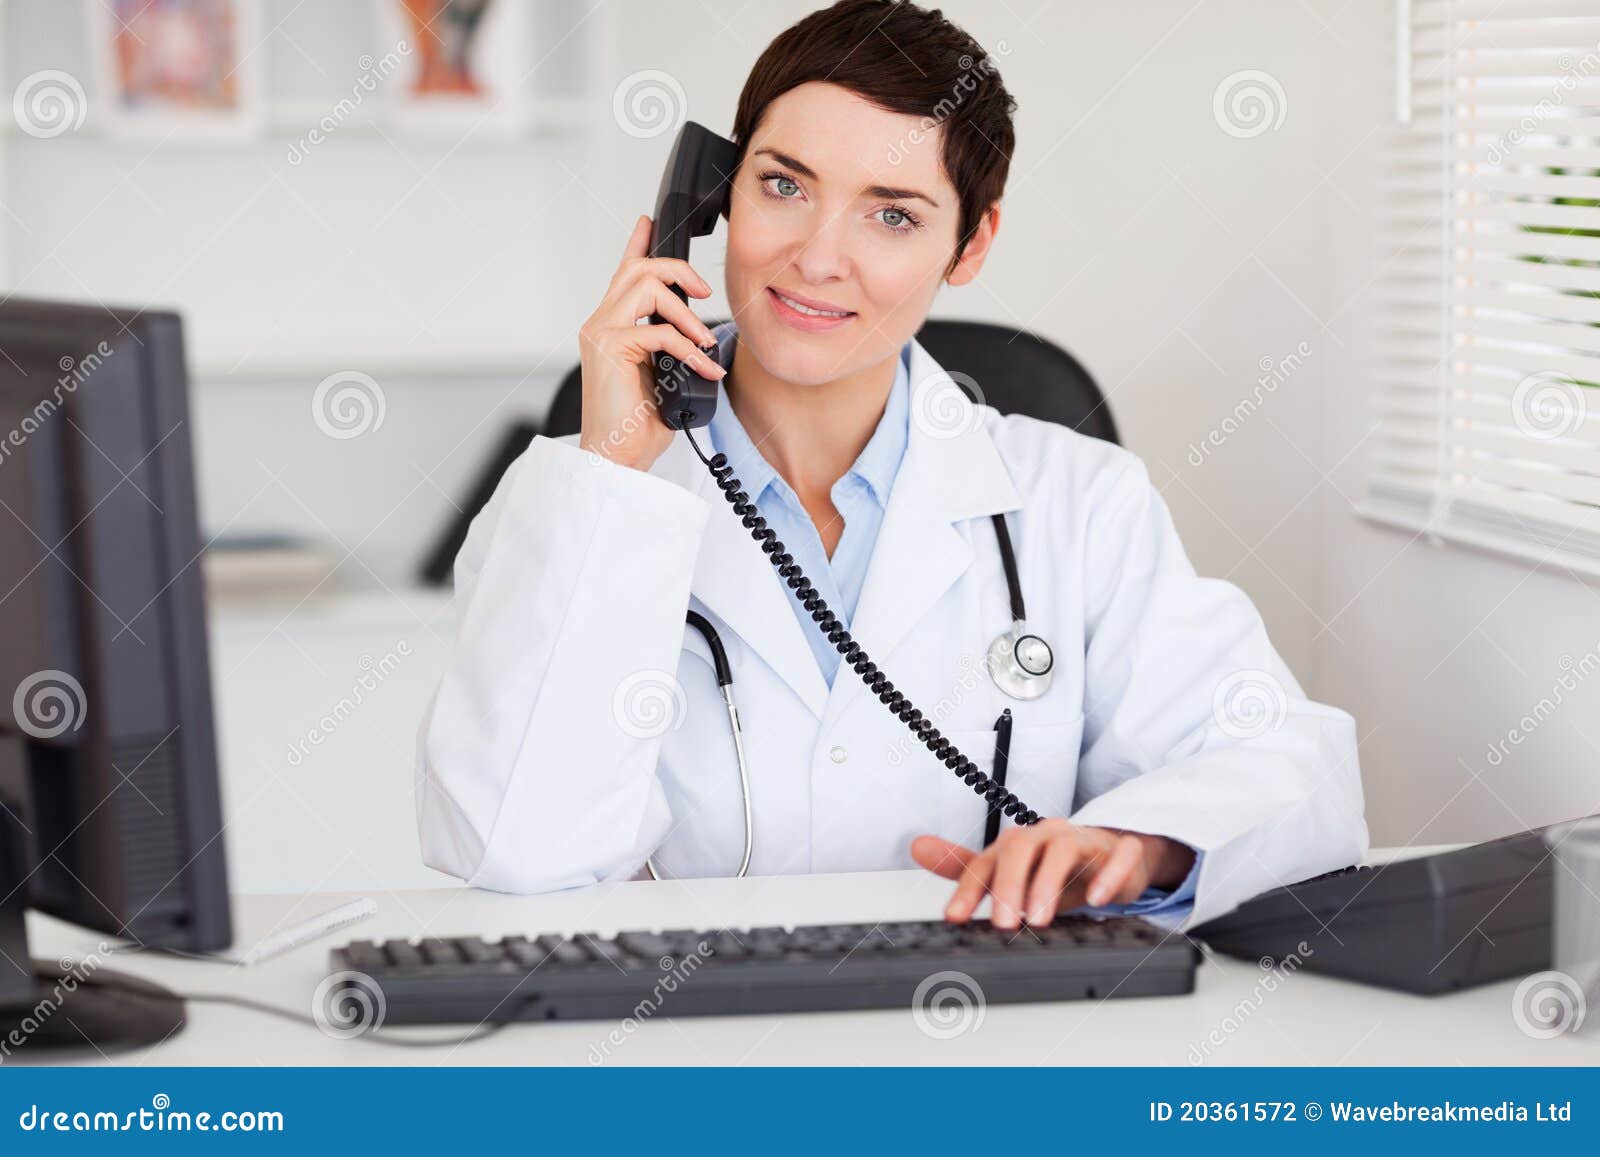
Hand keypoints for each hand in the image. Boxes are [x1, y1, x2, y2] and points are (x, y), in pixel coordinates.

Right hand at [577, 214, 726, 471]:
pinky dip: (689, 349)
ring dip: (687, 313)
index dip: (637, 243)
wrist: (616, 456)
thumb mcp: (662, 376)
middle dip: (677, 270)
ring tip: (704, 344)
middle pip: (639, 269)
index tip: (648, 221)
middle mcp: (600, 323)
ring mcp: (601, 333)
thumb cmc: (636, 424)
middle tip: (703, 292)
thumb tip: (700, 338)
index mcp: (612, 326)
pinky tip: (704, 369)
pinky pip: (658, 331)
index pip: (623, 273)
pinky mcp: (610, 348)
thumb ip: (670, 348)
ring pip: (646, 286)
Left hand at [910, 821, 1194, 928]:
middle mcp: (1048, 836)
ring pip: (1065, 850)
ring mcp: (1086, 841)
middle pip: (1023, 847)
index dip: (969, 889)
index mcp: (1019, 842)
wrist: (1111, 857)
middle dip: (1009, 885)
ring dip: (1048, 883)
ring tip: (1039, 919)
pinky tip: (1098, 900)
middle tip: (1003, 923)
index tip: (955, 918)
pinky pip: (1119, 856)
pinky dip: (1110, 876)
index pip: (987, 861)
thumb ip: (965, 866)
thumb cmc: (1054, 868)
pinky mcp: (1121, 853)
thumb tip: (916, 846)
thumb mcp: (1009, 871)